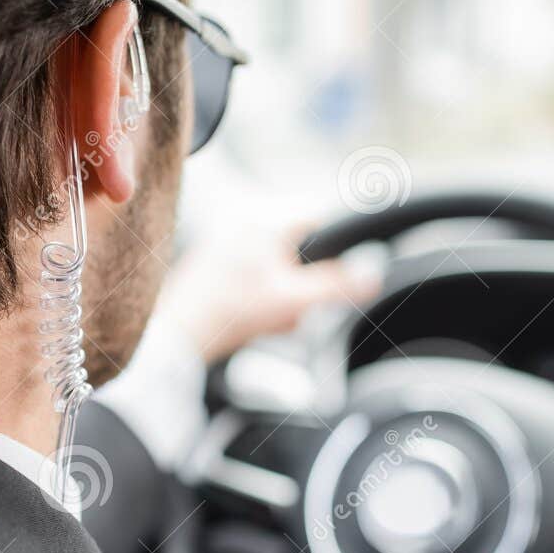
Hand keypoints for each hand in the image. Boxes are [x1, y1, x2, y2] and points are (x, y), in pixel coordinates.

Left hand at [154, 225, 379, 363]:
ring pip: (277, 267)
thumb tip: (372, 276)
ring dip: (283, 295)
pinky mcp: (214, 265)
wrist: (181, 334)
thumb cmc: (231, 312)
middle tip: (292, 308)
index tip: (336, 273)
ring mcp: (226, 244)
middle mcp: (243, 223)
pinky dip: (260, 297)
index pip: (319, 218)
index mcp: (263, 220)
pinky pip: (254, 276)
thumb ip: (336, 286)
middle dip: (303, 283)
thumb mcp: (293, 300)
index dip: (334, 246)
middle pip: (298, 249)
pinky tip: (252, 319)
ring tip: (269, 319)